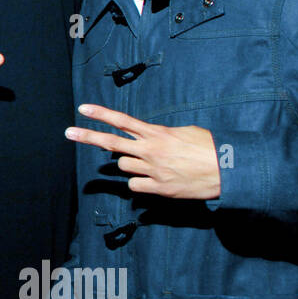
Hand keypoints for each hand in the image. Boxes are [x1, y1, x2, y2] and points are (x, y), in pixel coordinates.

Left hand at [66, 104, 220, 198]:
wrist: (228, 170)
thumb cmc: (210, 148)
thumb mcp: (185, 132)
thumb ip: (162, 134)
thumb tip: (150, 137)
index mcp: (157, 134)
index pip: (123, 121)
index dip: (101, 114)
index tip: (83, 109)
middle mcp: (150, 151)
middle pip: (112, 143)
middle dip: (88, 137)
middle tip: (69, 132)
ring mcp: (152, 171)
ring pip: (124, 166)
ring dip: (130, 164)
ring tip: (150, 163)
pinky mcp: (159, 189)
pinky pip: (136, 186)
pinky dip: (140, 183)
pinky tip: (154, 180)